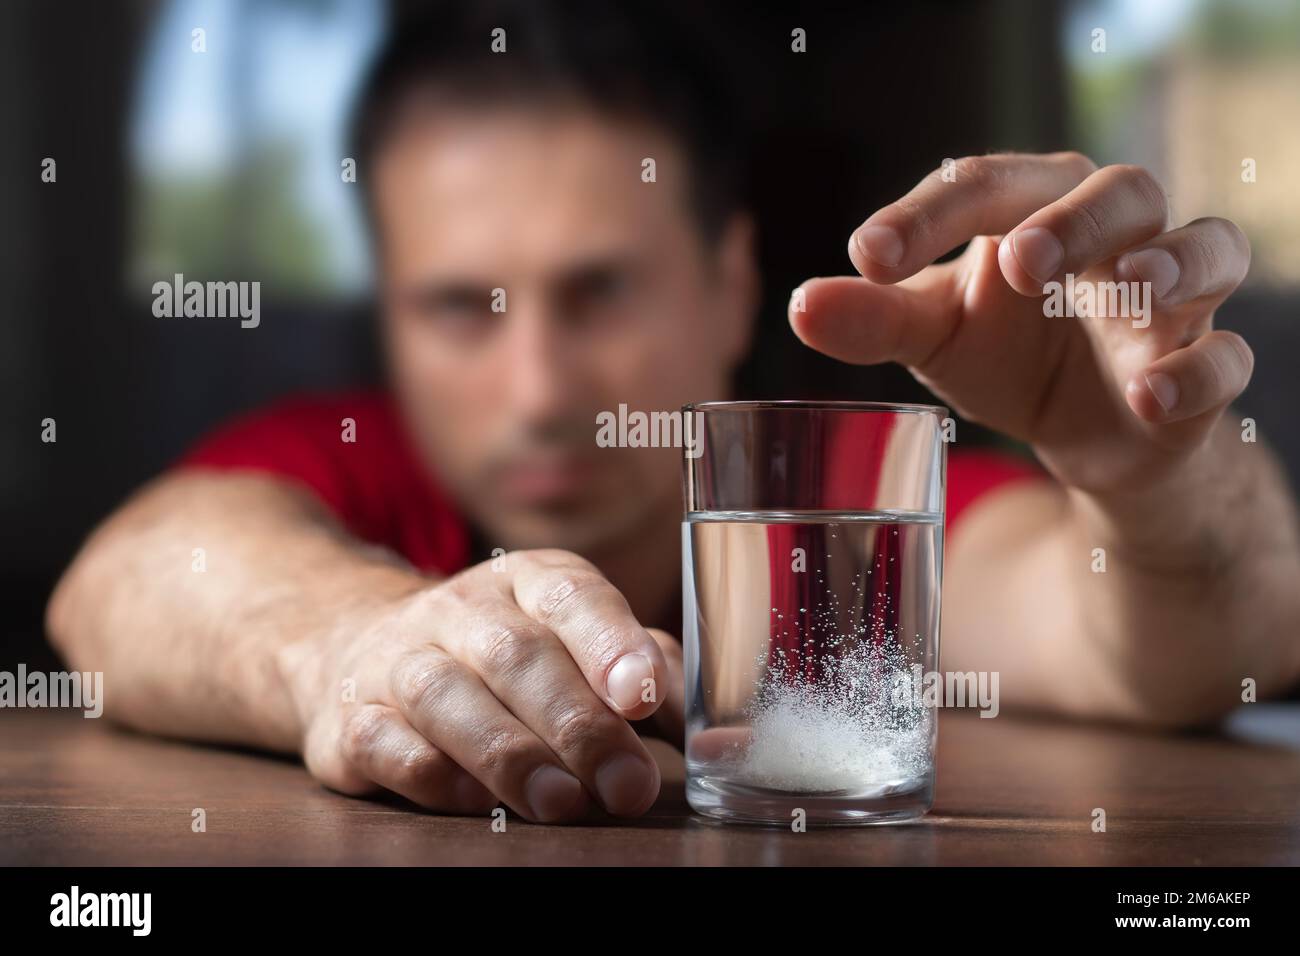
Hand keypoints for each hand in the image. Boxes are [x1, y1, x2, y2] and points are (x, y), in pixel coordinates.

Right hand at [277, 549, 683, 822]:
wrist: (361, 649)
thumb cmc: (504, 656)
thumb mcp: (578, 644)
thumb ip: (649, 677)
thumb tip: (724, 738)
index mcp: (528, 580)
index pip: (571, 596)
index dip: (610, 642)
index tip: (643, 694)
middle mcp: (460, 610)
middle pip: (516, 656)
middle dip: (578, 724)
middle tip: (627, 785)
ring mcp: (399, 659)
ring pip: (446, 696)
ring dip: (509, 753)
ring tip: (562, 802)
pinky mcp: (351, 716)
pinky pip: (385, 741)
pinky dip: (430, 772)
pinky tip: (475, 801)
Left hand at [791, 152, 1252, 494]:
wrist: (1083, 435)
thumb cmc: (1006, 356)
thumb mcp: (933, 337)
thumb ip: (876, 320)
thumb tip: (801, 303)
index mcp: (1034, 209)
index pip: (987, 184)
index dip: (929, 214)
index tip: (866, 256)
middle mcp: (1115, 236)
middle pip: (1117, 194)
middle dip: (1072, 222)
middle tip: (1018, 261)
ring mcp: (1170, 299)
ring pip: (1204, 247)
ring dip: (1171, 263)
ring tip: (1129, 287)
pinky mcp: (1202, 364)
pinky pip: (1226, 357)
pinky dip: (1197, 371)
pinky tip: (1152, 395)